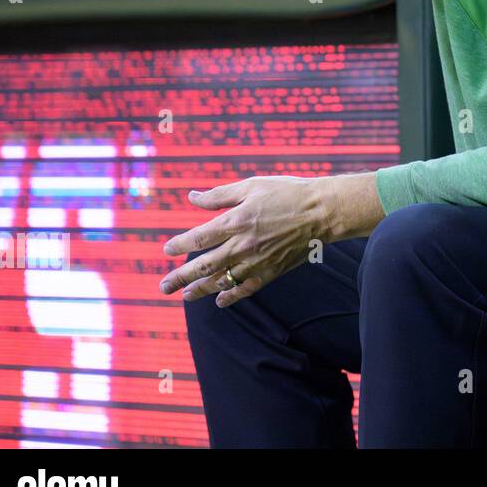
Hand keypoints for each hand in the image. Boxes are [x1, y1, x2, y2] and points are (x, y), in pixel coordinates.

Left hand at [160, 174, 339, 306]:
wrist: (322, 211)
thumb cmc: (287, 193)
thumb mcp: (251, 186)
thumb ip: (219, 195)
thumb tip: (191, 197)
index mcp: (235, 221)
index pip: (198, 238)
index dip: (179, 246)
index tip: (167, 250)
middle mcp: (242, 244)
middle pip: (203, 266)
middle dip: (180, 277)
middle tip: (164, 286)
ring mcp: (257, 261)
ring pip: (221, 280)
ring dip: (200, 290)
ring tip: (184, 295)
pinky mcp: (271, 271)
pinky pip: (246, 288)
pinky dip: (231, 296)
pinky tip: (219, 301)